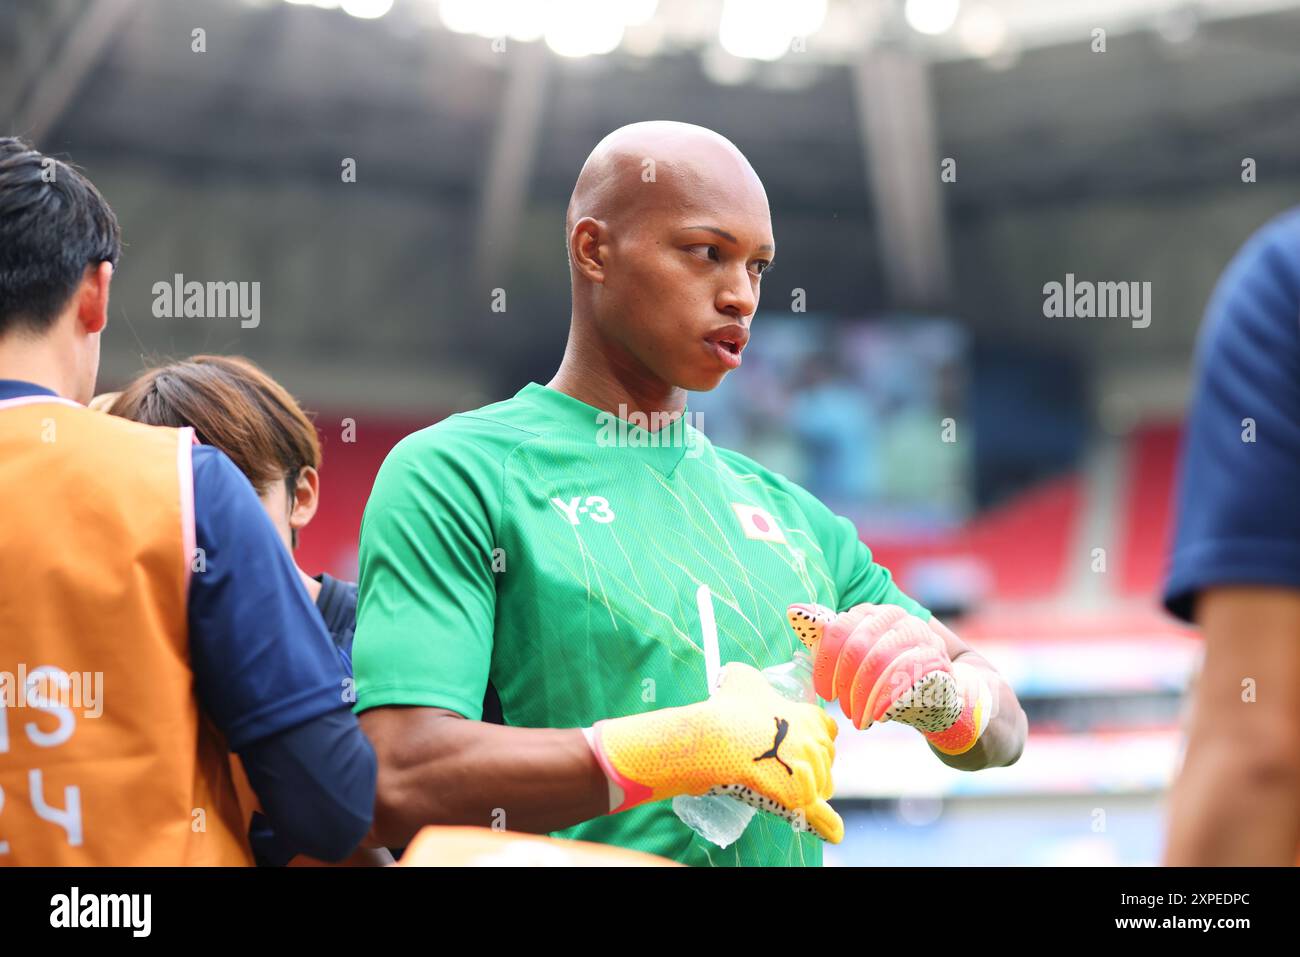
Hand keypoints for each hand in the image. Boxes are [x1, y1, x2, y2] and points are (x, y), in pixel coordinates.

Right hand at [587, 662, 843, 841]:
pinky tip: (821, 822)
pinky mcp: (800, 796)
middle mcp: (815, 741)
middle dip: (812, 765)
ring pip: (821, 785)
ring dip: (809, 787)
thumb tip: (740, 675)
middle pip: (826, 759)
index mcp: (808, 716)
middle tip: (786, 768)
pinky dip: (821, 817)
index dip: (816, 738)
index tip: (800, 743)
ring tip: (783, 787)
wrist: (715, 737)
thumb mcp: (740, 678)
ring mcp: (810, 770)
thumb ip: (750, 680)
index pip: (828, 730)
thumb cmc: (726, 707)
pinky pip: (816, 809)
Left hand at [788, 603, 959, 729]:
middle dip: (846, 684)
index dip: (825, 664)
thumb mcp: (855, 653)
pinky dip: (888, 699)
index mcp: (870, 612)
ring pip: (880, 661)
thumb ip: (827, 636)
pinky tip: (879, 715)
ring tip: (859, 718)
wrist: (936, 688)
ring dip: (865, 696)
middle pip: (858, 647)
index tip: (824, 692)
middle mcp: (895, 617)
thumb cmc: (886, 672)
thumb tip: (794, 611)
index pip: (838, 630)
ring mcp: (919, 634)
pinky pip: (907, 676)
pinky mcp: (936, 657)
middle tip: (844, 710)